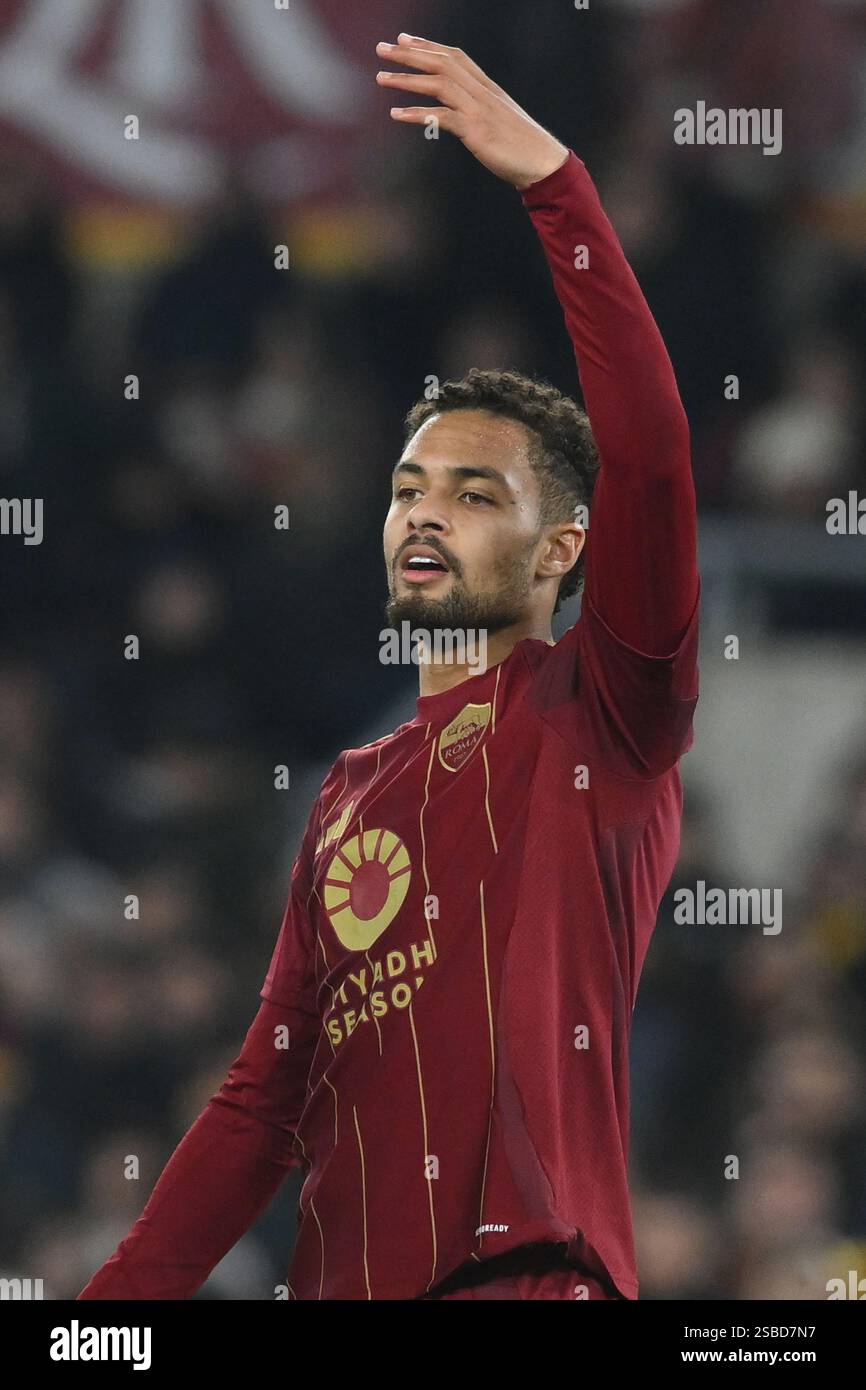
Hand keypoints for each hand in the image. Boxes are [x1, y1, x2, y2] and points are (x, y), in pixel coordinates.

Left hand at [375, 33, 568, 189]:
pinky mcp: (476, 131)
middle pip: (441, 63)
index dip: (428, 45)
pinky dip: (416, 114)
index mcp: (487, 87)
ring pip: (438, 84)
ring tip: (380, 77)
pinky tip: (396, 114)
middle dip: (409, 53)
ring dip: (406, 79)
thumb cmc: (521, 146)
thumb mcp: (499, 119)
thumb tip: (461, 113)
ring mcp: (478, 110)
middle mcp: (481, 92)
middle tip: (382, 48)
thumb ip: (479, 110)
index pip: (454, 56)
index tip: (405, 39)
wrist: (543, 162)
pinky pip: (441, 117)